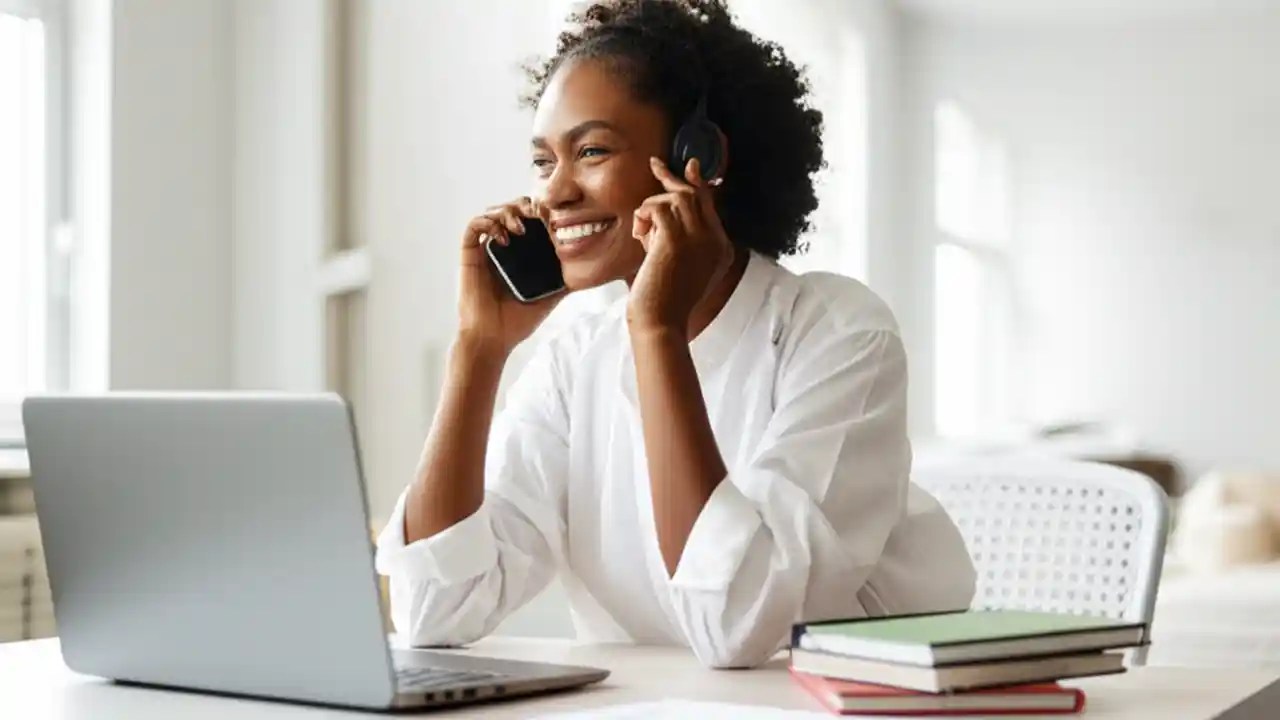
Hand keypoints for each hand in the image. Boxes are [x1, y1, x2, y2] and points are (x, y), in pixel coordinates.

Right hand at [457, 196, 562, 355]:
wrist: (493, 338)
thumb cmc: (517, 320)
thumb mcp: (550, 295)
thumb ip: (566, 281)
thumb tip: (591, 271)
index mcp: (519, 252)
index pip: (529, 218)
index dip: (540, 210)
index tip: (554, 216)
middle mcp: (501, 246)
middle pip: (511, 209)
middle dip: (525, 205)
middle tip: (538, 214)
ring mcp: (485, 249)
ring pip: (492, 212)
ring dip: (508, 211)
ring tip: (522, 226)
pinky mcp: (469, 255)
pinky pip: (473, 226)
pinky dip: (489, 223)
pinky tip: (504, 238)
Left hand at [628, 157, 734, 333]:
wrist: (661, 322)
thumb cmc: (665, 300)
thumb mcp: (681, 266)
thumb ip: (679, 238)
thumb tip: (665, 209)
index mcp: (722, 248)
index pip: (711, 206)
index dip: (697, 184)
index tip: (689, 167)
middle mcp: (715, 240)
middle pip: (695, 195)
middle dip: (672, 178)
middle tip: (655, 164)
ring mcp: (699, 238)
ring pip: (674, 199)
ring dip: (652, 208)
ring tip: (643, 230)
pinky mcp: (676, 238)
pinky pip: (657, 207)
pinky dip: (644, 216)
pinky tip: (639, 234)